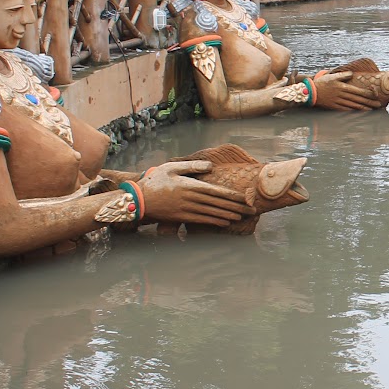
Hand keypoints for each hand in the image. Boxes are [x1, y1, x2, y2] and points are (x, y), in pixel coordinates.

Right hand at [137, 160, 253, 226]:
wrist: (138, 199)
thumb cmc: (155, 180)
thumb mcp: (172, 167)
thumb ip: (193, 166)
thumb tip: (211, 166)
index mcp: (190, 185)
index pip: (216, 190)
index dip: (232, 195)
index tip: (245, 197)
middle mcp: (191, 198)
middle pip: (218, 203)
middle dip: (236, 206)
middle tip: (251, 209)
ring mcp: (186, 209)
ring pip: (212, 212)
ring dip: (228, 214)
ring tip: (242, 216)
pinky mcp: (181, 218)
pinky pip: (202, 220)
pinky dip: (215, 221)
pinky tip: (225, 222)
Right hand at [311, 72, 383, 111]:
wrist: (311, 92)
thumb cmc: (322, 83)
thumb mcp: (332, 76)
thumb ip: (343, 75)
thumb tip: (352, 74)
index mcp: (343, 87)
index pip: (358, 91)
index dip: (368, 93)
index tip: (376, 95)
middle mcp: (342, 95)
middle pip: (358, 99)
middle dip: (369, 102)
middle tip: (378, 105)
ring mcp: (339, 102)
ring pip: (354, 106)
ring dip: (364, 108)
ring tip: (372, 110)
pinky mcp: (335, 107)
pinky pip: (346, 110)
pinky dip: (354, 112)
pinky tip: (360, 113)